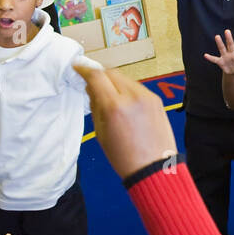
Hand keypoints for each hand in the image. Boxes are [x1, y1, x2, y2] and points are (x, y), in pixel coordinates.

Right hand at [73, 62, 177, 180]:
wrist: (153, 167)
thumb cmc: (124, 156)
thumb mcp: (101, 132)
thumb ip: (95, 106)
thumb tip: (91, 88)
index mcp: (114, 107)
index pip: (96, 76)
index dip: (84, 69)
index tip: (78, 67)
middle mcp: (132, 96)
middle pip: (111, 73)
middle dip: (99, 75)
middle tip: (91, 82)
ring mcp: (146, 96)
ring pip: (124, 78)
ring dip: (113, 82)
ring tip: (108, 96)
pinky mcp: (156, 99)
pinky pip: (136, 87)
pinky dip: (126, 90)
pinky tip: (123, 102)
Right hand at [203, 29, 233, 80]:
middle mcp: (232, 53)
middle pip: (231, 45)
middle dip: (229, 39)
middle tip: (227, 31)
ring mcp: (226, 57)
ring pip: (222, 49)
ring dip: (220, 43)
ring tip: (217, 36)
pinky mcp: (221, 62)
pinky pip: (215, 60)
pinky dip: (210, 58)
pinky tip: (205, 55)